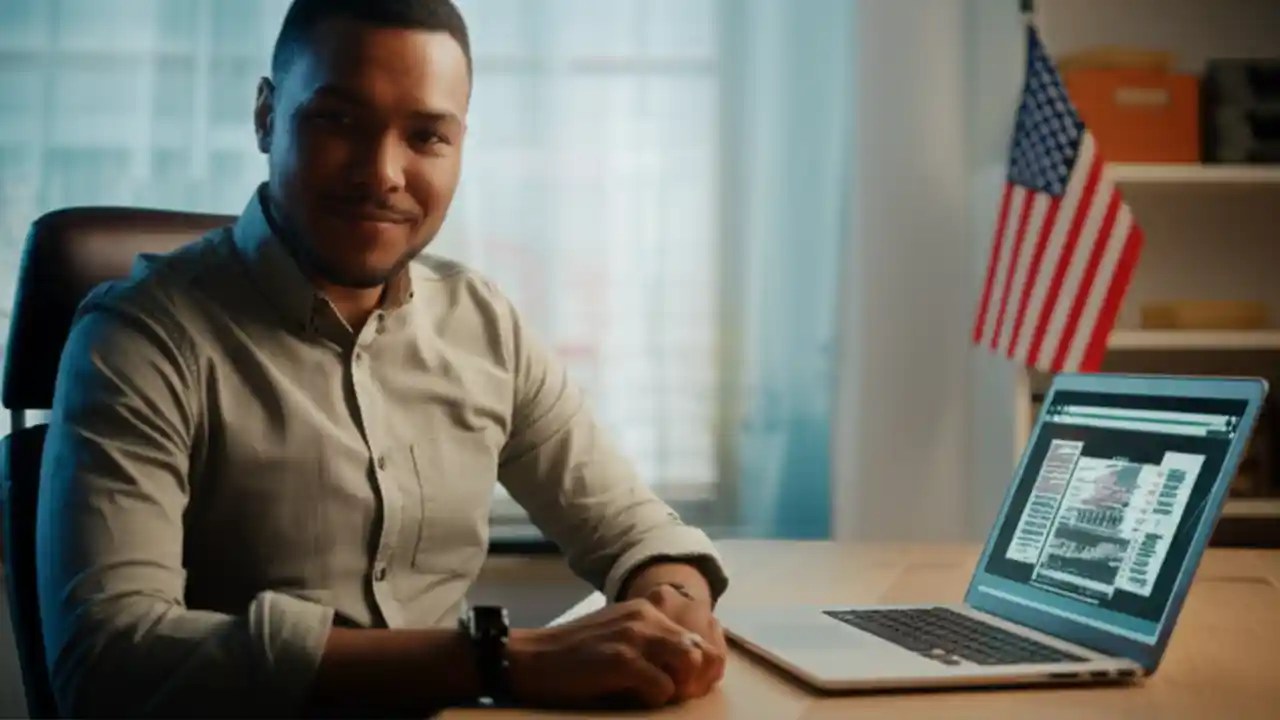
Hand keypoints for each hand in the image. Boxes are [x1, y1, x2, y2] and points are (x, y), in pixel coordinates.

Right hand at [505, 598, 723, 708]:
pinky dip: (653, 701)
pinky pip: (663, 688)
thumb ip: (654, 644)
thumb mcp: (619, 636)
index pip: (702, 634)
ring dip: (679, 688)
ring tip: (654, 695)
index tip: (689, 685)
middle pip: (702, 650)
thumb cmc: (576, 658)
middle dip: (696, 680)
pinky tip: (630, 699)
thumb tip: (694, 670)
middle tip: (675, 696)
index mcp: (647, 609)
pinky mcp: (622, 659)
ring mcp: (635, 635)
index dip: (705, 665)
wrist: (531, 659)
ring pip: (690, 664)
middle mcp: (646, 616)